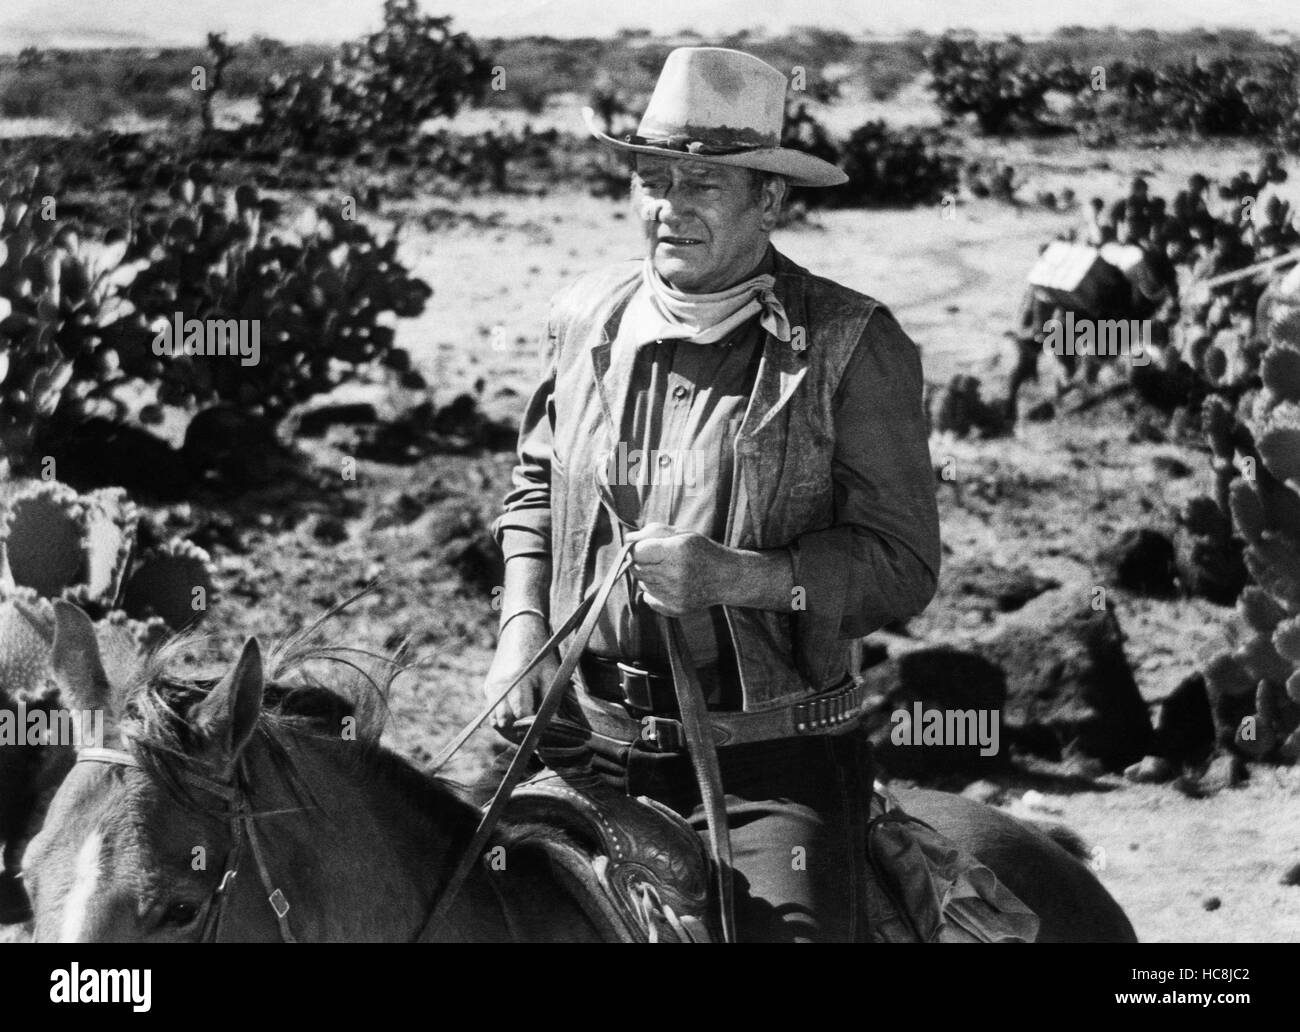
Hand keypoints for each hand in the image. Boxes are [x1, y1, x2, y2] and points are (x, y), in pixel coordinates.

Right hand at [481, 614, 558, 741]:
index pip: (522, 717)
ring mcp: (491, 688)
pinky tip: (518, 723)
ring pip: (495, 723)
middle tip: (536, 738)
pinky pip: (492, 714)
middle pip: (504, 725)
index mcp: (518, 682)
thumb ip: (551, 703)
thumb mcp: (552, 676)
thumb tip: (553, 729)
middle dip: (519, 735)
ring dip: (510, 731)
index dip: (534, 729)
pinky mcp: (488, 689)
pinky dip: (504, 722)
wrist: (520, 632)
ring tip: (527, 733)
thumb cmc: (541, 654)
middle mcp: (499, 687)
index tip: (545, 736)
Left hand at [626, 523, 733, 616]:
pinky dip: (653, 590)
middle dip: (641, 561)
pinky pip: (649, 598)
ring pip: (642, 583)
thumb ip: (653, 532)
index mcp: (675, 551)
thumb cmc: (701, 550)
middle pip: (636, 568)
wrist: (726, 577)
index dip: (636, 548)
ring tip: (668, 570)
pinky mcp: (675, 608)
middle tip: (657, 557)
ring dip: (648, 576)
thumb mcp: (681, 533)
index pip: (637, 552)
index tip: (643, 547)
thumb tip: (627, 540)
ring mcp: (675, 594)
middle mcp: (674, 574)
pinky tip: (669, 584)